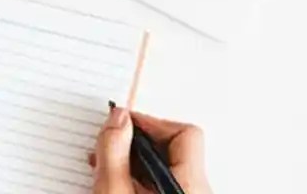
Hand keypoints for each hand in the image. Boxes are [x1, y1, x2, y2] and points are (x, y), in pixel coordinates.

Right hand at [91, 107, 212, 193]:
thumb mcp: (114, 191)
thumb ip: (114, 152)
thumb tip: (118, 118)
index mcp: (190, 183)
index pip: (185, 132)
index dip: (150, 122)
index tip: (121, 124)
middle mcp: (198, 191)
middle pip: (175, 148)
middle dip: (138, 143)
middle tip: (110, 149)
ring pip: (169, 167)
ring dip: (136, 163)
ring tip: (108, 171)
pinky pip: (165, 183)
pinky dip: (142, 180)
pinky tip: (119, 187)